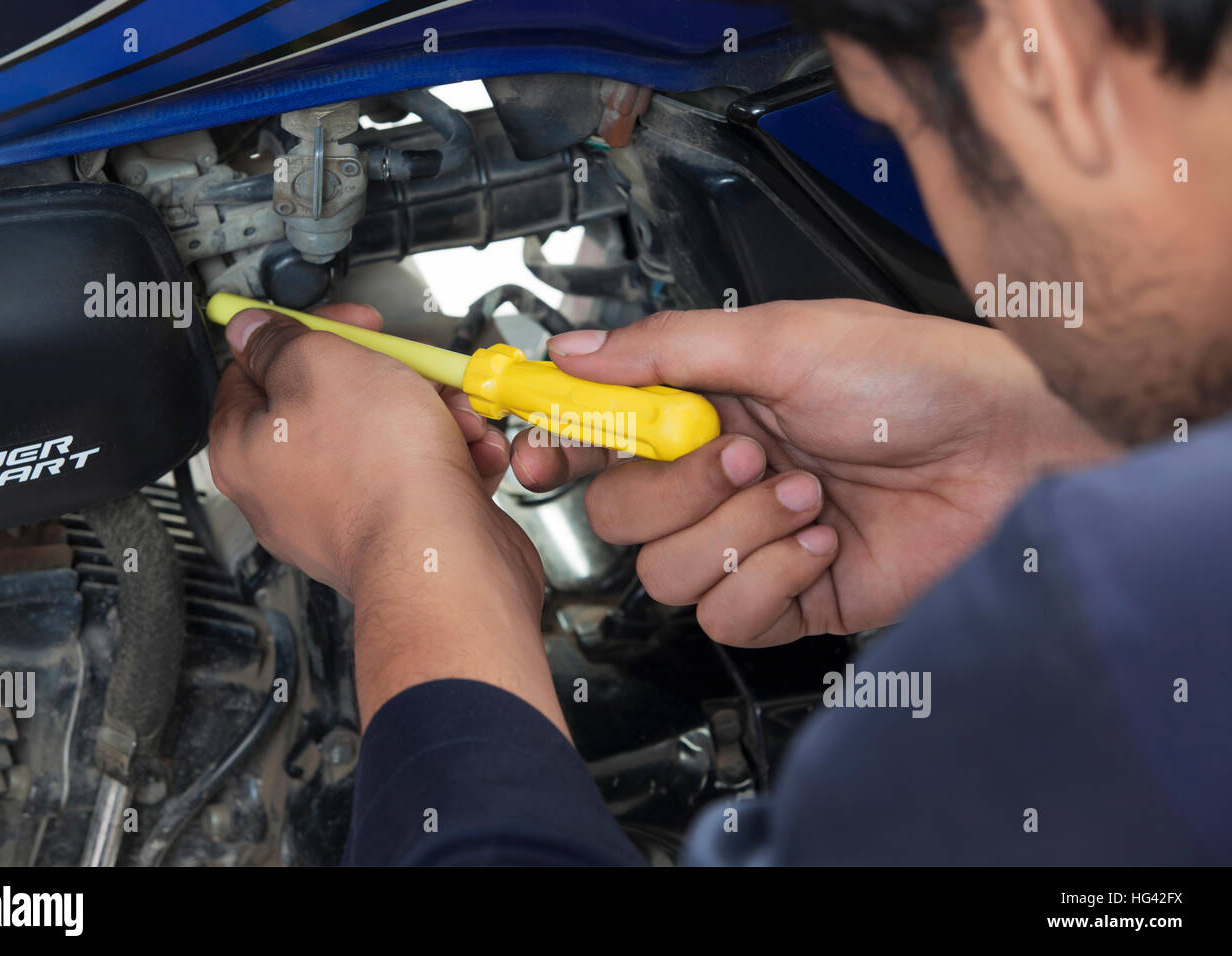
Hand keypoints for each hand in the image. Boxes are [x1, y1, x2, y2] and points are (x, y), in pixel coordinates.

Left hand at [210, 303, 561, 729]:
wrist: (446, 560)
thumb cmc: (382, 476)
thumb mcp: (323, 366)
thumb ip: (282, 340)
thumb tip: (252, 328)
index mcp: (246, 449)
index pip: (253, 369)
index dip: (304, 333)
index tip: (346, 322)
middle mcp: (287, 489)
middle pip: (332, 401)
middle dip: (387, 375)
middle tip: (409, 369)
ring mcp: (346, 514)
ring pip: (389, 435)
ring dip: (433, 413)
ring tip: (454, 416)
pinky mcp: (401, 532)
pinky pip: (425, 475)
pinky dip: (455, 457)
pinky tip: (471, 453)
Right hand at [511, 299, 1116, 645]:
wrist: (1008, 454)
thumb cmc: (914, 378)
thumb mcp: (783, 339)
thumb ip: (665, 349)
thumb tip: (571, 351)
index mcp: (705, 402)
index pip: (599, 435)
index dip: (556, 444)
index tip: (534, 450)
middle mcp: (718, 473)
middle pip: (617, 514)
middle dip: (674, 489)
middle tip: (741, 450)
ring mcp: (750, 539)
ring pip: (665, 574)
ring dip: (736, 532)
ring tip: (805, 492)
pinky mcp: (789, 598)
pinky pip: (728, 618)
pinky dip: (774, 579)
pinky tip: (824, 539)